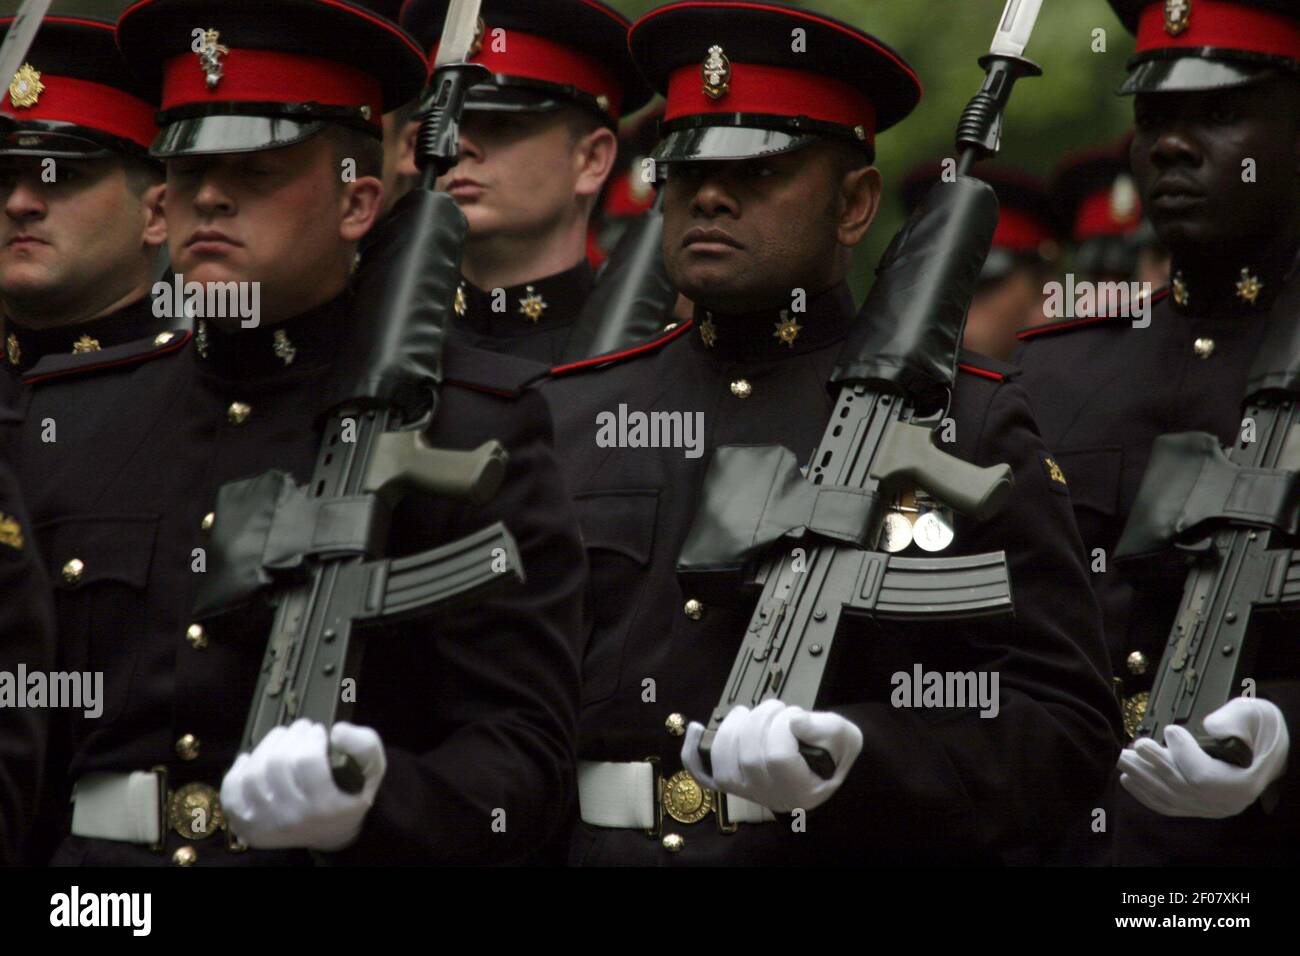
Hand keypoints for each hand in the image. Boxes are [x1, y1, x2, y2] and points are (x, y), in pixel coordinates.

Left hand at [221, 719, 385, 850]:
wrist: (331, 831)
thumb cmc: (350, 794)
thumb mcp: (371, 769)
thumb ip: (364, 745)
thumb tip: (337, 731)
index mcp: (325, 806)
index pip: (306, 761)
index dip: (311, 737)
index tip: (318, 731)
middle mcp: (293, 819)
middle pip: (278, 763)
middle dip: (290, 735)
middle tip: (300, 728)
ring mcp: (265, 824)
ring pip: (254, 772)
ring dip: (267, 745)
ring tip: (281, 739)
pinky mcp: (246, 825)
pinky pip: (232, 791)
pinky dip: (239, 769)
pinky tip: (253, 760)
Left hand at [681, 698, 861, 812]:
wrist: (825, 771)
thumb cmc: (834, 755)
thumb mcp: (844, 737)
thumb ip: (823, 728)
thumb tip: (794, 720)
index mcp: (801, 788)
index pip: (778, 757)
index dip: (782, 728)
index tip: (795, 716)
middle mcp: (770, 796)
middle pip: (748, 756)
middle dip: (760, 721)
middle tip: (776, 709)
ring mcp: (747, 791)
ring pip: (724, 762)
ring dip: (733, 729)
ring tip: (751, 714)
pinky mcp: (732, 781)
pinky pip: (705, 773)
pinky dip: (694, 753)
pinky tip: (695, 729)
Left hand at [1118, 698, 1288, 817]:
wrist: (1266, 750)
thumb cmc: (1260, 730)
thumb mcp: (1254, 714)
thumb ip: (1234, 719)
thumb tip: (1209, 726)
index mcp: (1244, 782)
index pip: (1203, 776)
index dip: (1183, 754)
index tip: (1170, 729)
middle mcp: (1226, 801)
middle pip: (1180, 788)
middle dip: (1150, 767)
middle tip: (1126, 749)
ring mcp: (1211, 808)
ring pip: (1170, 798)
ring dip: (1141, 778)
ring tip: (1122, 758)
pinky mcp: (1199, 808)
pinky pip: (1169, 807)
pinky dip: (1146, 795)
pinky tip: (1128, 780)